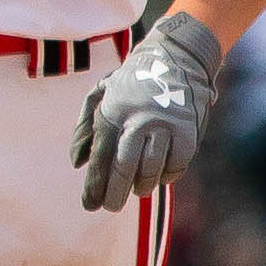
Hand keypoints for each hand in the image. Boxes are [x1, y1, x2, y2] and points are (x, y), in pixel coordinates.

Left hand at [72, 12, 221, 211]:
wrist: (175, 58)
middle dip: (115, 193)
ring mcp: (165, 125)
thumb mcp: (99, 95)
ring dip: (142, 186)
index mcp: (112, 112)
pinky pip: (177, 163)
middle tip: (110, 207)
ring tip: (136, 191)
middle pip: (124, 167)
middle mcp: (138, 120)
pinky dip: (168, 175)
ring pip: (152, 168)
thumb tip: (77, 164)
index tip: (89, 205)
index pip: (100, 157)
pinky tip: (161, 178)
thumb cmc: (130, 84)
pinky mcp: (189, 129)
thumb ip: (85, 129)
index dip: (94, 185)